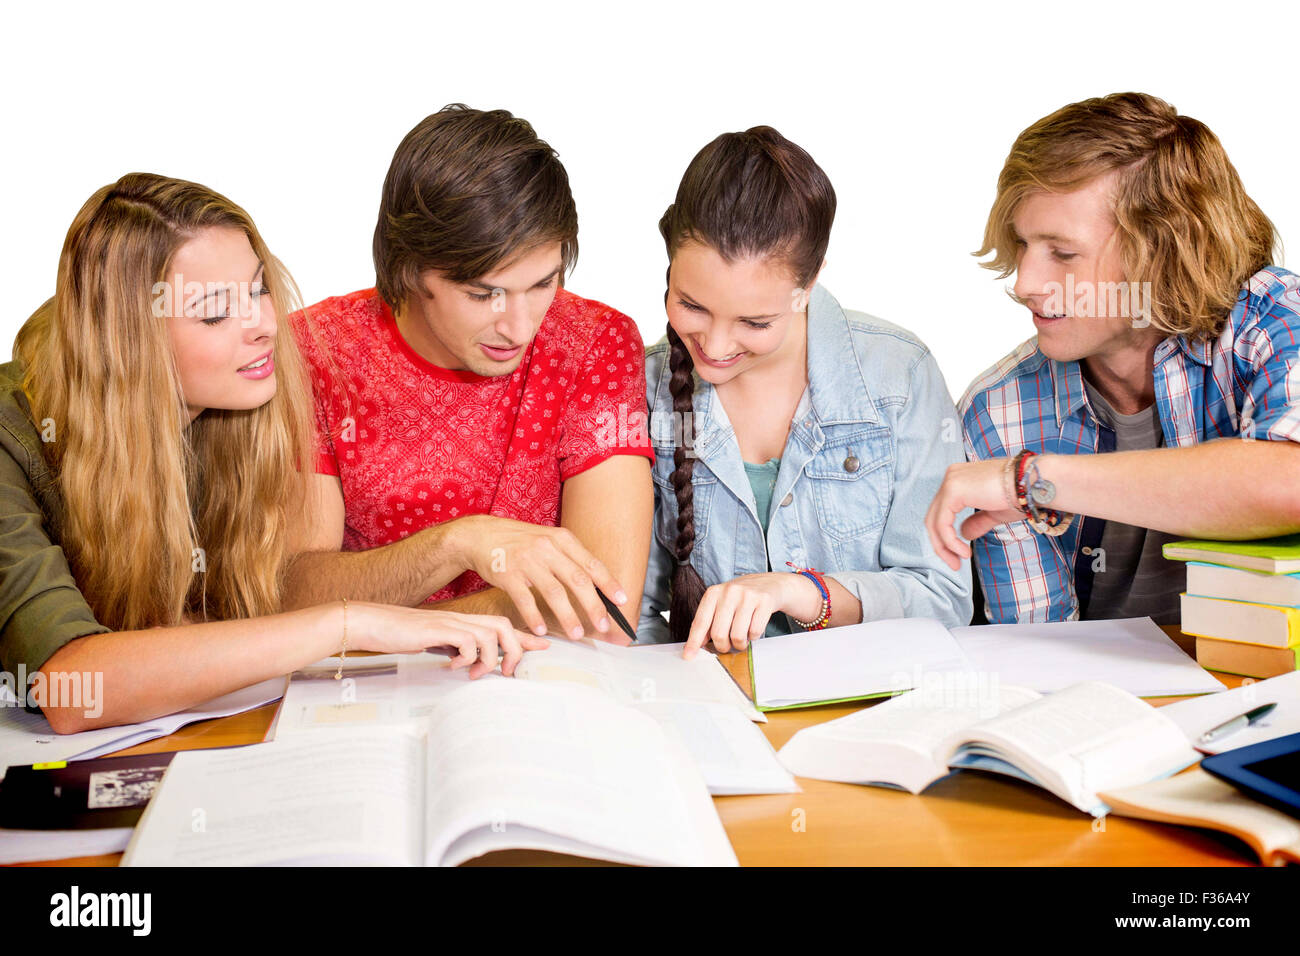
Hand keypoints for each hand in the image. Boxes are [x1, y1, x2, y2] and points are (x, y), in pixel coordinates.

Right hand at [350, 603, 548, 677]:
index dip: (525, 636)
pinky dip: (466, 657)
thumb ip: (457, 648)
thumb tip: (473, 663)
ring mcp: (450, 622)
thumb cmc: (402, 634)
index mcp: (463, 621)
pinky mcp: (437, 629)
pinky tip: (452, 665)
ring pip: (490, 634)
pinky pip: (466, 641)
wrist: (373, 623)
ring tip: (476, 673)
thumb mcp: (436, 643)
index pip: (502, 626)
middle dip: (516, 649)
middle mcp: (461, 619)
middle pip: (504, 626)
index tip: (544, 646)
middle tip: (508, 672)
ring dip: (489, 658)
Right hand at [450, 515, 628, 641]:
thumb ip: (570, 558)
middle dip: (593, 605)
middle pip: (577, 579)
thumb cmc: (519, 541)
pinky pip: (525, 599)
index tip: (622, 601)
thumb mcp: (548, 540)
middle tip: (603, 626)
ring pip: (554, 592)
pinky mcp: (507, 574)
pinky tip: (542, 629)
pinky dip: (535, 616)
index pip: (591, 564)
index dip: (609, 584)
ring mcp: (527, 560)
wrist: (480, 535)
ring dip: (568, 616)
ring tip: (577, 633)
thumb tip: (597, 585)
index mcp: (562, 539)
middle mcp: (547, 548)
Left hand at [683, 573, 815, 659]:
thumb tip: (696, 645)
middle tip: (727, 646)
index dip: (694, 642)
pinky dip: (753, 637)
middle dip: (722, 646)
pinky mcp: (764, 601)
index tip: (689, 656)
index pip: (701, 622)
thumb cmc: (742, 598)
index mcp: (714, 592)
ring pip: (737, 636)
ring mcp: (747, 595)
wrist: (771, 583)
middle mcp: (729, 591)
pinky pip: (755, 632)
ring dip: (740, 644)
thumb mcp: (722, 603)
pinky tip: (753, 628)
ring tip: (741, 638)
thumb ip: (709, 621)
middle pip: (719, 633)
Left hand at [925, 458, 1025, 570]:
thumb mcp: (993, 513)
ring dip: (944, 546)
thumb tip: (964, 534)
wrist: (1034, 484)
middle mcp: (952, 476)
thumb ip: (976, 522)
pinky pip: (943, 522)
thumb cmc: (1021, 495)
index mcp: (960, 479)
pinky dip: (949, 541)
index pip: (942, 511)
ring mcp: (950, 481)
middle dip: (941, 544)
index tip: (958, 556)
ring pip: (935, 521)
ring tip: (959, 561)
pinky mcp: (953, 490)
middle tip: (954, 564)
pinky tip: (964, 552)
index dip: (946, 536)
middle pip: (934, 516)